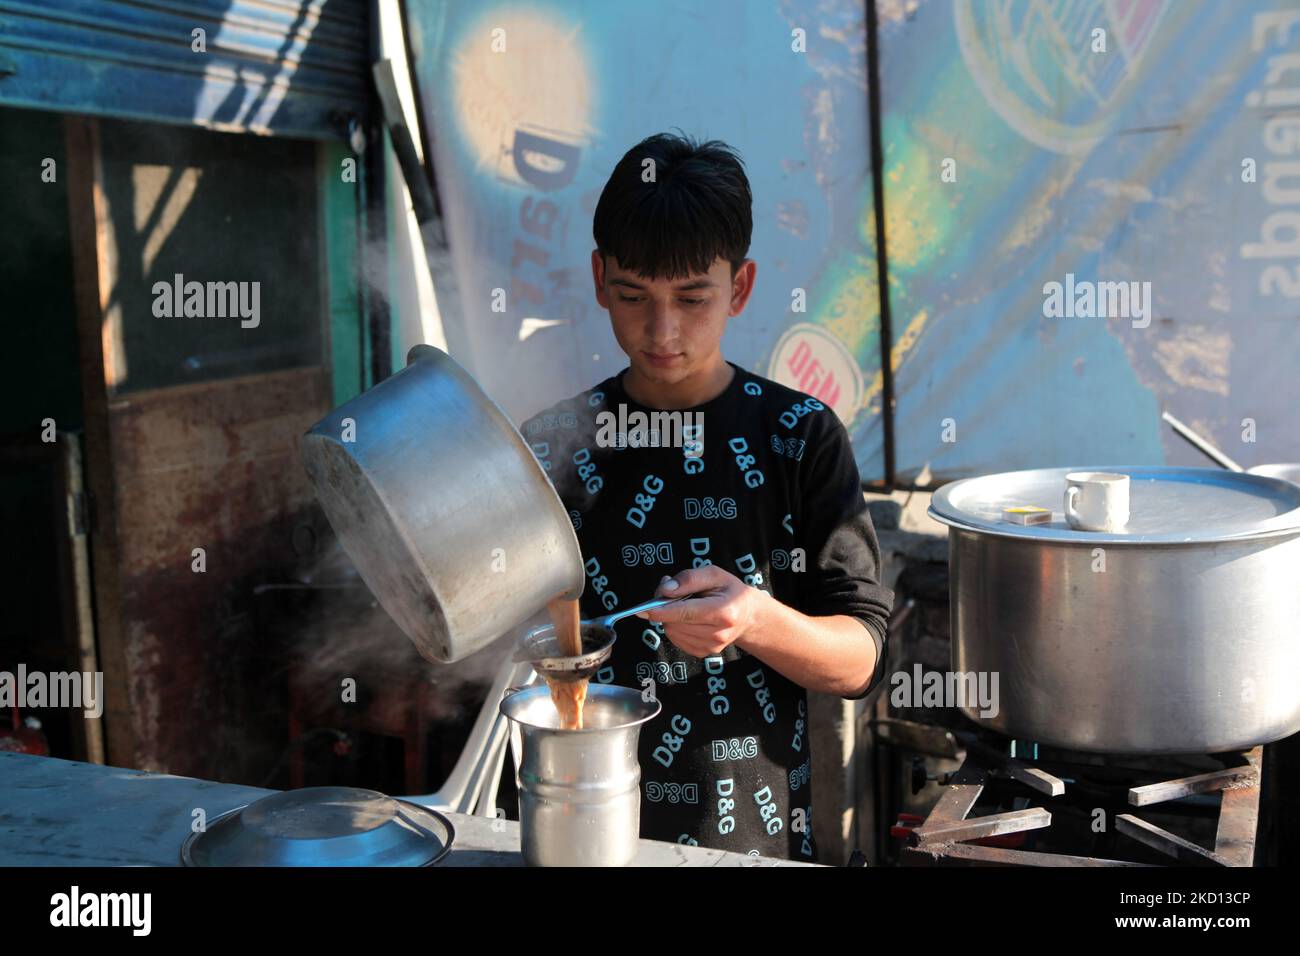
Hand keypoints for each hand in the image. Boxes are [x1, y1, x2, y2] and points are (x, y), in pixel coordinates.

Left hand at [635, 565, 766, 657]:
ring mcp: (712, 646)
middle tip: (674, 593)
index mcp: (723, 612)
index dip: (661, 611)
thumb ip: (689, 578)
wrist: (747, 615)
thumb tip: (664, 590)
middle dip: (666, 608)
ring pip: (673, 632)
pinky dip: (676, 627)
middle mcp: (719, 634)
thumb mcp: (714, 574)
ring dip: (670, 618)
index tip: (643, 610)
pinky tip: (688, 618)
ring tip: (686, 605)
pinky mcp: (704, 653)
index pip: (685, 613)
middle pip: (675, 623)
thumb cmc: (729, 591)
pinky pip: (676, 639)